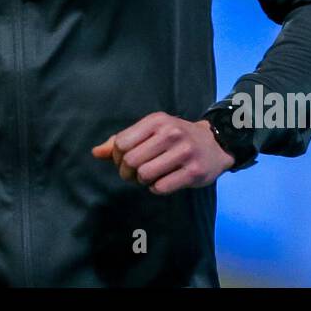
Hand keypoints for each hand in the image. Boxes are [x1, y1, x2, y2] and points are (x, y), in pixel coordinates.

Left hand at [90, 111, 235, 194]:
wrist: (215, 143)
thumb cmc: (175, 138)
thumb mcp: (151, 132)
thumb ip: (123, 141)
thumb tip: (96, 152)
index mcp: (156, 121)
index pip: (121, 143)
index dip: (116, 157)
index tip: (123, 162)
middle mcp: (171, 133)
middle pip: (130, 161)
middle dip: (126, 173)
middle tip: (133, 174)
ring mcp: (184, 152)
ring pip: (144, 175)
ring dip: (142, 181)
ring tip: (148, 177)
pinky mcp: (193, 172)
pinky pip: (160, 187)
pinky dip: (156, 189)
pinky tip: (163, 181)